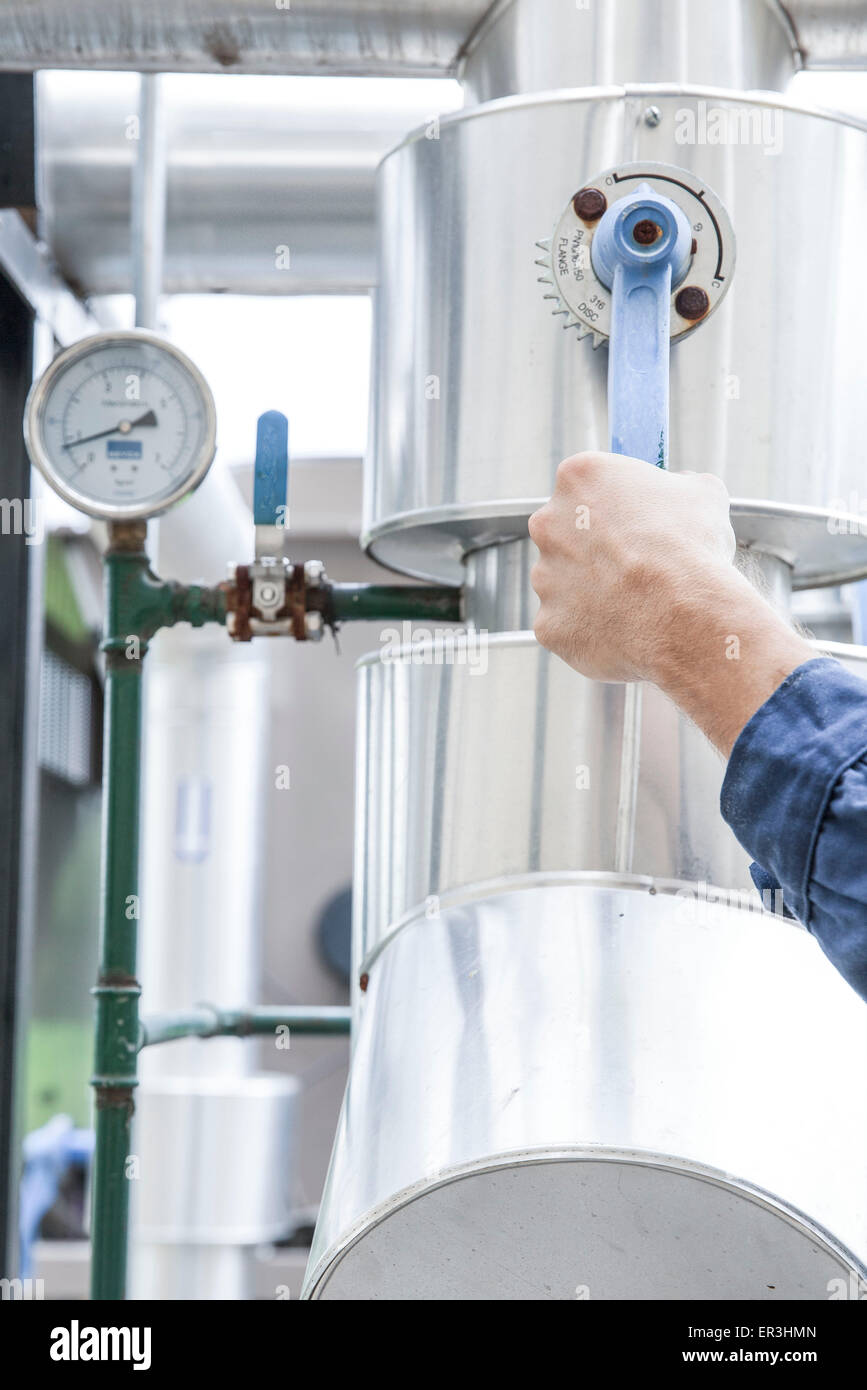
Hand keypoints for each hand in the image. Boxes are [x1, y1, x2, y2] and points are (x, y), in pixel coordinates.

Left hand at [529, 451, 814, 753]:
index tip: (629, 521)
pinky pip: (566, 629)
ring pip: (564, 584)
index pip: (585, 484)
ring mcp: (545, 579)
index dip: (613, 506)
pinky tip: (626, 634)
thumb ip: (675, 490)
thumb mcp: (702, 495)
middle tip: (636, 569)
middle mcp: (551, 524)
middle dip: (595, 549)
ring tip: (638, 606)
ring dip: (593, 593)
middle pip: (566, 533)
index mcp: (581, 478)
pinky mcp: (549, 628)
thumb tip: (683, 491)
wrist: (689, 615)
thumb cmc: (695, 551)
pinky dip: (591, 634)